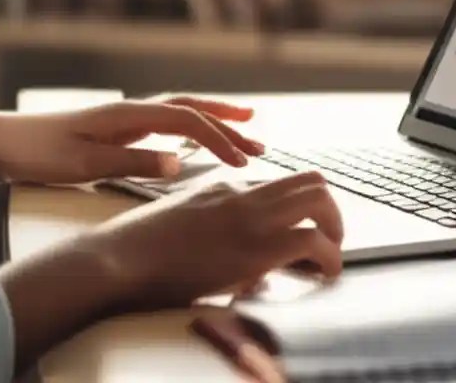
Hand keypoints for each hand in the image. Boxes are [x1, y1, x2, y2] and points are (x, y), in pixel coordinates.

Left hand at [0, 96, 265, 185]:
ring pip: (179, 113)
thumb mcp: (84, 164)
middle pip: (190, 109)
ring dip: (213, 120)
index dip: (219, 139)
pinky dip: (190, 127)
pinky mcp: (115, 129)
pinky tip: (195, 141)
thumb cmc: (37, 152)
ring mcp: (123, 118)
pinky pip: (165, 123)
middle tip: (261, 141)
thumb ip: (132, 162)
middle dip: (228, 123)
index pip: (187, 122)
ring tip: (244, 126)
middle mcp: (129, 110)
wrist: (1, 142)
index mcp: (127, 115)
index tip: (243, 163)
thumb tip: (179, 164)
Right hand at [0, 172, 342, 370]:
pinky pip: (313, 242)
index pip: (281, 184)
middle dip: (330, 211)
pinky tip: (324, 275)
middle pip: (311, 180)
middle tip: (328, 240)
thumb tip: (234, 258)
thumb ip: (213, 228)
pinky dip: (330, 259)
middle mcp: (244, 194)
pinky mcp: (256, 247)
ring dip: (336, 230)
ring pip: (320, 200)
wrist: (119, 258)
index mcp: (224, 187)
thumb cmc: (139, 250)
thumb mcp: (181, 223)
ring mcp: (252, 217)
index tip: (304, 231)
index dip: (300, 208)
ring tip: (329, 259)